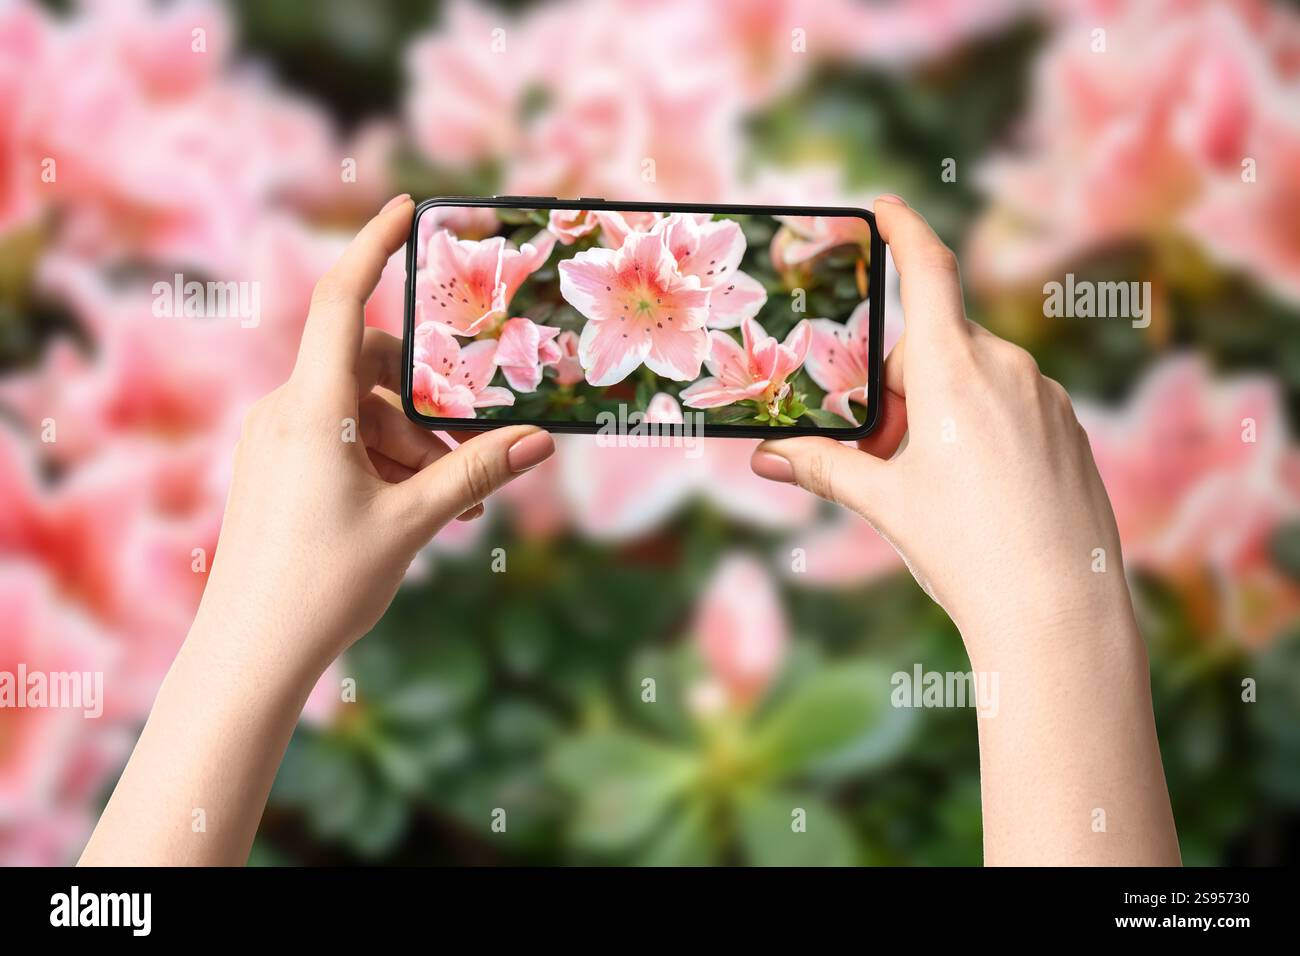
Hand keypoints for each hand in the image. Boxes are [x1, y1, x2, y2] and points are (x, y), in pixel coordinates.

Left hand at [195, 194, 554, 684]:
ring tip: (447, 509)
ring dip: (411, 445)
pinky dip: (381, 461)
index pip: (339, 301)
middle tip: (468, 462)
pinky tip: (410, 512)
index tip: (405, 205)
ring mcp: (276, 442)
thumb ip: (476, 473)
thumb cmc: (323, 586)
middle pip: (370, 370)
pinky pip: (338, 440)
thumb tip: (542, 441)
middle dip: (426, 406)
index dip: (372, 246)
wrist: (248, 654)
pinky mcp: (274, 470)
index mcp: (311, 410)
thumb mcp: (412, 523)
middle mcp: (285, 413)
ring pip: (360, 412)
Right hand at [750, 197, 1178, 864]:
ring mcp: (1047, 397)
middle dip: (900, 384)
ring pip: (976, 377)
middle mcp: (1008, 368)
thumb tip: (767, 458)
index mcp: (955, 372)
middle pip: (938, 345)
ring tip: (927, 481)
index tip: (885, 203)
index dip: (904, 229)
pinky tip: (976, 489)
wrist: (1059, 611)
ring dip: (941, 407)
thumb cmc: (965, 551)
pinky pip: (1014, 404)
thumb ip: (825, 468)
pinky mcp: (1069, 429)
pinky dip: (982, 425)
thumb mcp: (884, 503)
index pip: (928, 273)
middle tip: (877, 448)